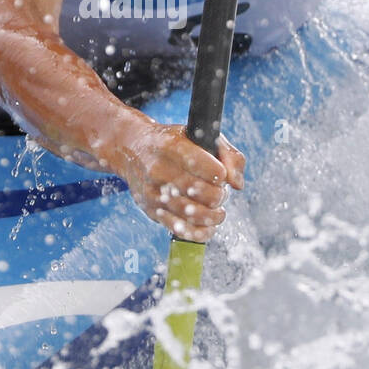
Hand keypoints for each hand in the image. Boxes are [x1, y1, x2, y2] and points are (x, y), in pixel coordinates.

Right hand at [113, 121, 244, 242]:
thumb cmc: (173, 142)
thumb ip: (229, 155)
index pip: (210, 169)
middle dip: (219, 195)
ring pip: (194, 215)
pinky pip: (181, 230)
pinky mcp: (151, 210)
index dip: (221, 175)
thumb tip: (236, 185)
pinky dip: (201, 232)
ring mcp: (154, 192)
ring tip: (217, 210)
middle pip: (204, 194)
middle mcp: (160, 170)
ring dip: (214, 215)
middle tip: (218, 191)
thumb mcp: (201, 135)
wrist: (131, 149)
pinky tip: (209, 227)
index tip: (219, 173)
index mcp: (173, 146)